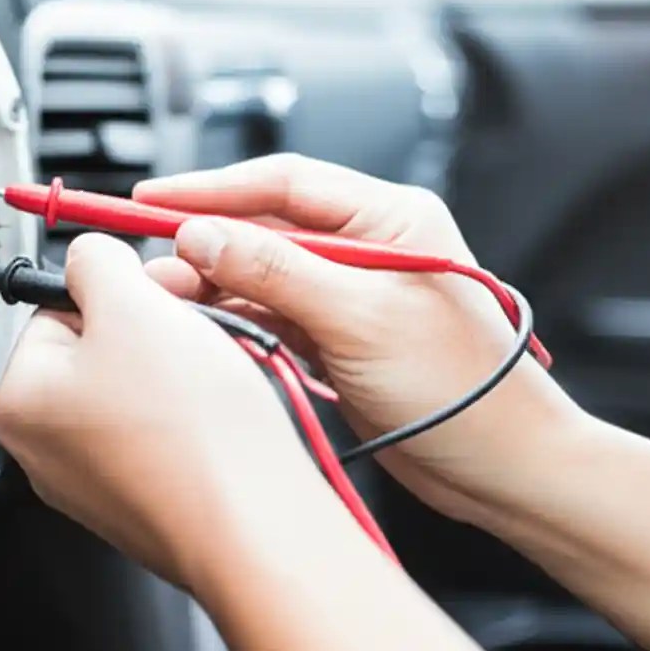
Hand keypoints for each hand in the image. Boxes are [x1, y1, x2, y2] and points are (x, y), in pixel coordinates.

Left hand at [0, 232, 350, 586]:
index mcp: (18, 401)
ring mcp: (94, 484)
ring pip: (138, 390)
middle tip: (190, 337)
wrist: (253, 524)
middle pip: (99, 349)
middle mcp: (44, 452)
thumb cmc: (190, 431)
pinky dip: (194, 419)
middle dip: (150, 333)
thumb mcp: (133, 304)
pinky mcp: (145, 502)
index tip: (154, 301)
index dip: (116, 294)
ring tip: (212, 382)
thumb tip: (86, 253)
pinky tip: (219, 423)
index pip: (57, 309)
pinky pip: (164, 436)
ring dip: (178, 371)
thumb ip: (96, 261)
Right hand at [135, 154, 583, 522]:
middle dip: (207, 243)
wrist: (500, 466)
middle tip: (149, 262)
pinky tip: (202, 328)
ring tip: (165, 300)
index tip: (155, 199)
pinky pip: (273, 316)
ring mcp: (351, 295)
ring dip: (214, 286)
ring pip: (263, 275)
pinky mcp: (338, 339)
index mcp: (390, 219)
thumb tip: (201, 235)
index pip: (285, 184)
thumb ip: (275, 271)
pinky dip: (236, 321)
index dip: (214, 189)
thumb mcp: (359, 317)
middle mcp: (368, 248)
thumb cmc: (459, 386)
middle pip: (267, 228)